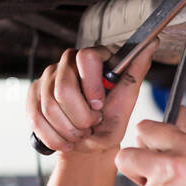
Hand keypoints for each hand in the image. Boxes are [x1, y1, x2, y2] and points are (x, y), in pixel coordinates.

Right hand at [26, 41, 157, 154]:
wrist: (89, 142)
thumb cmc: (109, 120)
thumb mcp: (128, 99)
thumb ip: (136, 70)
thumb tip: (152, 43)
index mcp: (93, 58)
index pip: (86, 58)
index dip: (92, 87)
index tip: (99, 105)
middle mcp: (68, 63)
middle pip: (63, 88)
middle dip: (80, 117)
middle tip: (90, 124)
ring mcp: (47, 78)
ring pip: (49, 106)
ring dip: (68, 130)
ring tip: (80, 133)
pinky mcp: (33, 95)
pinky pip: (36, 118)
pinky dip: (54, 136)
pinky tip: (65, 139)